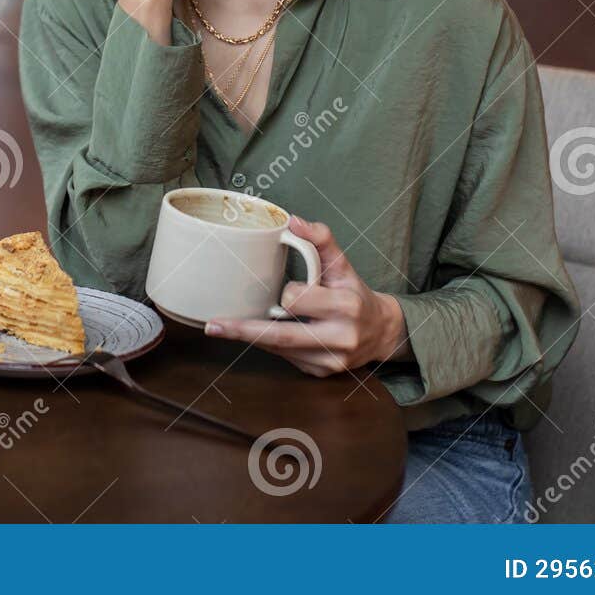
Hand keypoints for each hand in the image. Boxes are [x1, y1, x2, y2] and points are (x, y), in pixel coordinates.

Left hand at [205, 216, 407, 376]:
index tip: (289, 289)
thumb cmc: (355, 292)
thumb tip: (292, 222)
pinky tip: (265, 334)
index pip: (298, 300)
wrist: (381, 331)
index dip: (288, 293)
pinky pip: (286, 358)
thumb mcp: (343, 264)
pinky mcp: (321, 373)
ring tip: (225, 327)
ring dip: (253, 337)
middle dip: (244, 330)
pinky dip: (271, 345)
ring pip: (280, 350)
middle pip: (282, 336)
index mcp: (346, 307)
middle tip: (214, 325)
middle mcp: (340, 339)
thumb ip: (321, 239)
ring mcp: (330, 361)